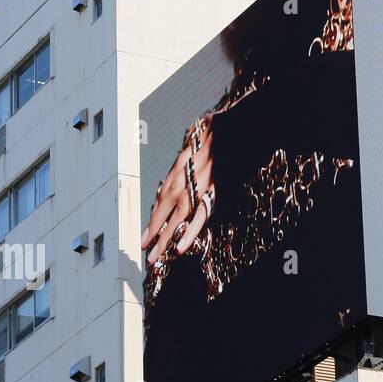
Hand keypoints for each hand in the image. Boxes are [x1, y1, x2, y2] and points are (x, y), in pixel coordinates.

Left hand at [141, 122, 213, 265]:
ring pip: (177, 218)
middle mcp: (183, 179)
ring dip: (165, 239)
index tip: (145, 235)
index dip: (153, 218)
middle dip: (153, 232)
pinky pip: (199, 217)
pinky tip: (180, 248)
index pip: (162, 198)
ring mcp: (197, 187)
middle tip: (145, 251)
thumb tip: (183, 162)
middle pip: (163, 211)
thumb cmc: (220, 129)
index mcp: (179, 168)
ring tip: (155, 257)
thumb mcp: (197, 139)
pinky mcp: (213, 192)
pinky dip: (189, 233)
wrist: (237, 124)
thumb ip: (189, 156)